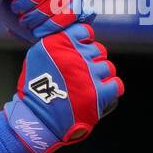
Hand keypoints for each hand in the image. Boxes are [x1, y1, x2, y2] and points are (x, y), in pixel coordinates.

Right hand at [4, 23, 122, 152]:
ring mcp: (88, 74)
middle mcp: (74, 56)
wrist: (36, 119)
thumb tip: (75, 41)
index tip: (80, 51)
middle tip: (81, 75)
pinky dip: (110, 89)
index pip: (84, 32)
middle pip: (98, 50)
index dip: (84, 42)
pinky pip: (116, 84)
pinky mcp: (99, 93)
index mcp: (57, 44)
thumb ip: (55, 46)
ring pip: (108, 67)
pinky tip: (100, 94)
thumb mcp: (36, 58)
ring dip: (100, 77)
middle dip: (91, 61)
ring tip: (88, 87)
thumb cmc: (35, 92)